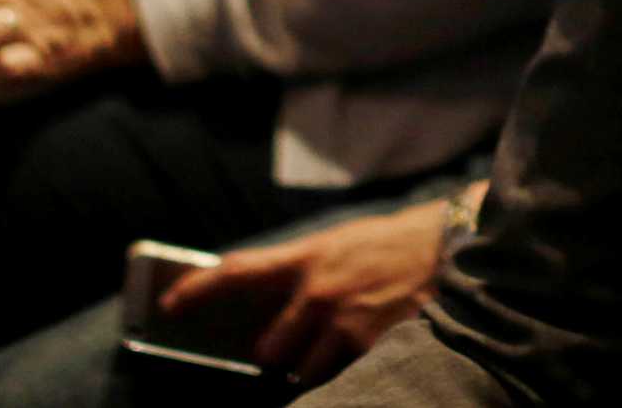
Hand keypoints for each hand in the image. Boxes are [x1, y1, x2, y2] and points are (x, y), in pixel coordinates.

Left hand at [159, 198, 460, 384]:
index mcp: (308, 257)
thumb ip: (307, 271)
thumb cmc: (395, 244)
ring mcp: (343, 322)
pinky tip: (369, 351)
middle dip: (282, 354)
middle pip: (269, 350)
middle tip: (305, 343)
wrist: (452, 247)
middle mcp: (317, 291)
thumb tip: (275, 304)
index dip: (197, 290)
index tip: (169, 305)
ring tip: (346, 346)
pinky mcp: (370, 345)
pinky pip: (342, 377)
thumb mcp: (342, 245)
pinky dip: (349, 373)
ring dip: (317, 368)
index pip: (238, 271)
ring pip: (305, 372)